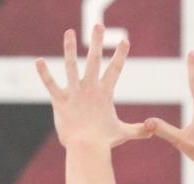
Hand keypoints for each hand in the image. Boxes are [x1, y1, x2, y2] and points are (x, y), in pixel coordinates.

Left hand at [36, 24, 151, 150]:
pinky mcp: (60, 100)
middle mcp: (90, 88)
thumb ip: (139, 130)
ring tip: (69, 32)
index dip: (120, 54)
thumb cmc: (104, 142)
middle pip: (94, 59)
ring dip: (69, 47)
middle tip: (98, 25)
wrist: (87, 148)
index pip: (115, 69)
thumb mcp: (124, 133)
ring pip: (71, 65)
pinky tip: (38, 61)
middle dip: (96, 41)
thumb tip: (154, 129)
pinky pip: (50, 84)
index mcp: (105, 93)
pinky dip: (44, 73)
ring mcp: (74, 92)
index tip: (124, 40)